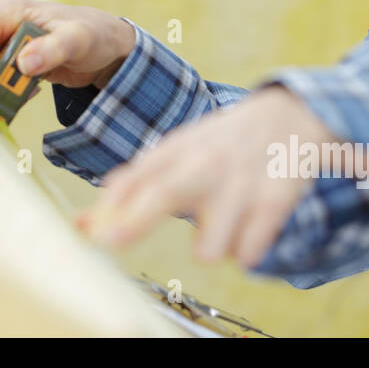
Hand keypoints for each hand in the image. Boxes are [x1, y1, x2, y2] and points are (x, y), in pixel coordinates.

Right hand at [0, 0, 136, 102]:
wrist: (106, 48)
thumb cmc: (94, 34)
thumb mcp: (78, 39)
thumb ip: (53, 48)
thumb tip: (23, 63)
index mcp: (9, 12)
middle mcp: (1, 27)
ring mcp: (4, 47)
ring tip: (15, 101)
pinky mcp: (10, 65)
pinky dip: (0, 94)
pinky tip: (26, 96)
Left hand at [78, 87, 335, 268]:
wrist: (287, 116)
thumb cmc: (217, 145)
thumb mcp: (174, 154)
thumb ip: (130, 189)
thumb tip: (82, 227)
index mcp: (175, 152)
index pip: (135, 177)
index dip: (110, 205)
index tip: (90, 232)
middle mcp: (203, 164)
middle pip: (165, 194)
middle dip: (136, 221)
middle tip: (113, 241)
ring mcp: (238, 184)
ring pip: (211, 246)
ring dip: (211, 249)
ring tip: (221, 231)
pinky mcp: (274, 201)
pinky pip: (248, 251)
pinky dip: (245, 249)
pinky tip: (249, 228)